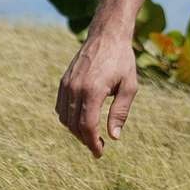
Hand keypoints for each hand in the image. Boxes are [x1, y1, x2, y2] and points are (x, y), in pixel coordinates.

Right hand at [55, 30, 138, 159]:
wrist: (107, 36)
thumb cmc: (122, 60)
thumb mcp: (130, 86)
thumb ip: (120, 112)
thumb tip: (114, 137)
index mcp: (93, 90)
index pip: (87, 126)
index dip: (93, 143)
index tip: (100, 153)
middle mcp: (76, 88)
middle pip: (75, 125)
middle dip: (85, 139)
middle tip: (98, 146)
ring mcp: (67, 84)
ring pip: (65, 118)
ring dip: (76, 130)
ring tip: (91, 134)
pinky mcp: (63, 81)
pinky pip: (60, 107)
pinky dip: (68, 118)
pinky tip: (81, 120)